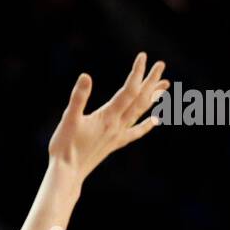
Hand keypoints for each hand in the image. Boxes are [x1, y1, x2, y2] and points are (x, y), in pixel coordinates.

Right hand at [47, 53, 168, 179]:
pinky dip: (147, 125)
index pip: (128, 90)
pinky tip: (156, 121)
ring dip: (153, 98)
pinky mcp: (115, 143)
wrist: (68, 173)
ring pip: (140, 113)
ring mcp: (118, 135)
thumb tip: (86, 76)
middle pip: (140, 100)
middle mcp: (118, 125)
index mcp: (108, 116)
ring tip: (164, 87)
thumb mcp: (69, 119)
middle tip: (161, 66)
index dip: (137, 73)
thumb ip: (79, 97)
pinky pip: (135, 132)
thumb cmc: (65, 146)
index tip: (143, 57)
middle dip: (151, 82)